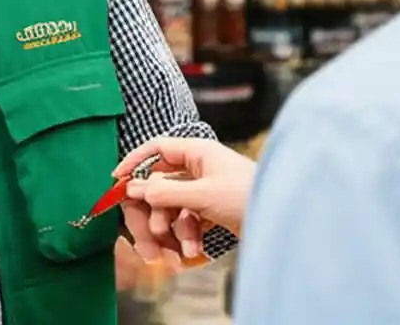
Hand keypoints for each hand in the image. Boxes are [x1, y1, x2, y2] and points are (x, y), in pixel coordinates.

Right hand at [113, 138, 255, 261]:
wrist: (283, 220)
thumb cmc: (246, 197)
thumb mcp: (201, 195)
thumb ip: (165, 192)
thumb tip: (134, 187)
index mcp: (198, 152)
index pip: (158, 148)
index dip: (135, 161)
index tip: (117, 178)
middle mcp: (201, 167)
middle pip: (162, 184)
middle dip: (156, 210)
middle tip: (149, 229)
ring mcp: (206, 189)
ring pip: (174, 206)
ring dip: (175, 229)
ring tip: (180, 248)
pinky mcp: (213, 209)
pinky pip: (189, 219)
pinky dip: (189, 235)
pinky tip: (194, 251)